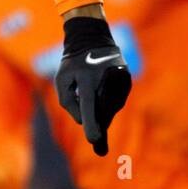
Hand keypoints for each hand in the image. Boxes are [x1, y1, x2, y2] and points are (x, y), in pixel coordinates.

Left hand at [54, 15, 131, 155]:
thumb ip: (68, 102)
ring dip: (101, 112)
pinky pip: (116, 101)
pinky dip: (108, 105)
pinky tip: (102, 98)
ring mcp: (119, 79)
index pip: (89, 105)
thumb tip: (83, 120)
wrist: (93, 38)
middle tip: (100, 150)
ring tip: (92, 99)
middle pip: (102, 111)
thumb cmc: (72, 62)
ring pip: (110, 108)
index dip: (91, 124)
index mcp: (87, 78)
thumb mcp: (61, 79)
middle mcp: (105, 79)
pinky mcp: (126, 81)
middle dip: (98, 127)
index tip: (94, 140)